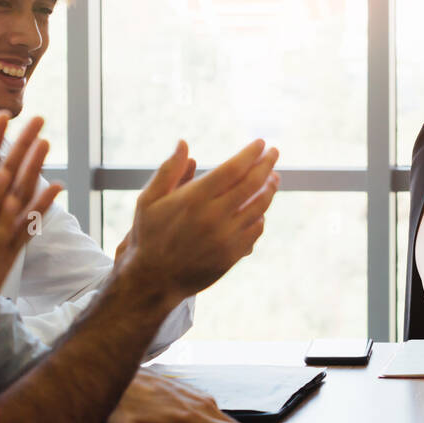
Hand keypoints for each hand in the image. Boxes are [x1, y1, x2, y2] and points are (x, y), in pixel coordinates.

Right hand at [116, 139, 279, 299]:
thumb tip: (184, 143)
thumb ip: (169, 170)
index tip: (261, 143)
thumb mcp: (149, 200)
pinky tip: (261, 208)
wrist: (153, 279)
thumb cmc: (149, 235)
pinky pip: (256, 230)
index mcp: (194, 198)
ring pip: (259, 206)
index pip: (233, 168)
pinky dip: (261, 215)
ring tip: (273, 178)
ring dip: (269, 188)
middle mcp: (214, 216)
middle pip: (252, 184)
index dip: (250, 154)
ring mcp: (226, 237)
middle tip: (274, 153)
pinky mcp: (233, 254)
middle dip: (266, 164)